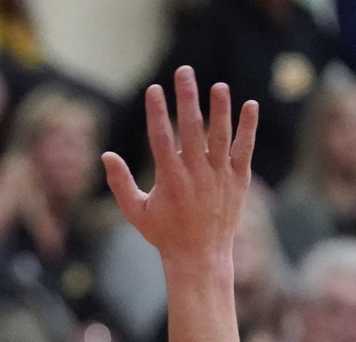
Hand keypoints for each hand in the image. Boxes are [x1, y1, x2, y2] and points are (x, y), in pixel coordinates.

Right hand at [102, 67, 257, 264]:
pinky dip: (247, 127)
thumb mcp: (135, 212)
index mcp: (170, 179)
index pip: (161, 137)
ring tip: (217, 86)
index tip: (154, 89)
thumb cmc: (163, 234)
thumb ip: (120, 183)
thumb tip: (106, 156)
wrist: (199, 256)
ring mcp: (219, 176)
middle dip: (186, 97)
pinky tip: (249, 105)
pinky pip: (244, 149)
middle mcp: (196, 174)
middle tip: (184, 72)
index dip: (157, 112)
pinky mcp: (238, 180)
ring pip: (221, 135)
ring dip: (219, 109)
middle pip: (191, 128)